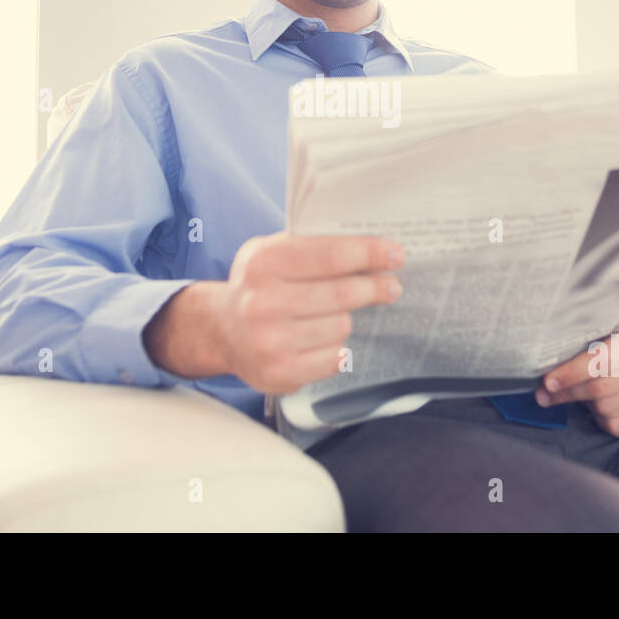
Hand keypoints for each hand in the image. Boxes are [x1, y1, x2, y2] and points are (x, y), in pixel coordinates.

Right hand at [214, 231, 404, 395]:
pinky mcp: (279, 373)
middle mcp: (261, 302)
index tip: (396, 254)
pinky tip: (322, 340)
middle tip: (392, 286)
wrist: (222, 331)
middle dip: (374, 288)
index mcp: (262, 263)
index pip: (329, 255)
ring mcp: (268, 341)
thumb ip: (314, 246)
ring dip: (346, 319)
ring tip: (333, 315)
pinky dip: (336, 348)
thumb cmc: (261, 285)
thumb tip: (374, 251)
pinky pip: (334, 358)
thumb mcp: (273, 252)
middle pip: (341, 294)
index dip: (368, 253)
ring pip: (341, 326)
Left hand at [533, 322, 618, 436]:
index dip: (571, 372)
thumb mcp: (599, 338)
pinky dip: (599, 419)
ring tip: (581, 395)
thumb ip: (576, 350)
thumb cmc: (611, 349)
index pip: (600, 360)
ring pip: (604, 408)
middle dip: (568, 392)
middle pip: (599, 388)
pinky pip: (614, 425)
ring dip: (585, 405)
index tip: (548, 381)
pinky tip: (598, 407)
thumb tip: (544, 378)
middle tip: (544, 394)